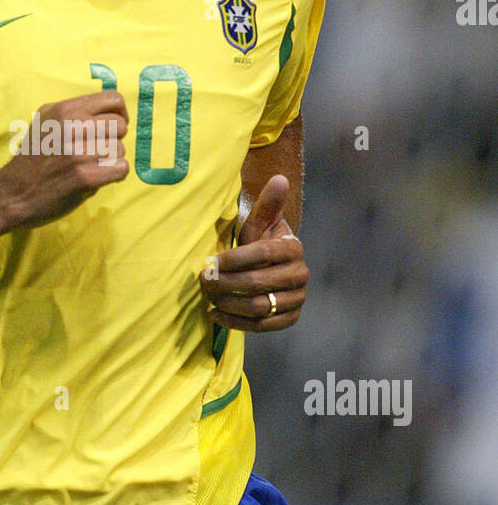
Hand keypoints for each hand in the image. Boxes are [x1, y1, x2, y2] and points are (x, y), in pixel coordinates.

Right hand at [0, 91, 128, 228]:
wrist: (13, 193)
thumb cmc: (33, 157)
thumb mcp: (45, 121)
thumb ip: (76, 112)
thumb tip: (112, 110)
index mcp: (64, 109)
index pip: (113, 100)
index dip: (119, 114)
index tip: (110, 128)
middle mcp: (70, 127)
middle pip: (120, 125)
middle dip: (114, 139)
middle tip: (98, 151)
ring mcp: (77, 153)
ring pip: (121, 149)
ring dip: (112, 160)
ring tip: (93, 166)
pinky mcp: (84, 177)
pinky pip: (121, 169)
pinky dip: (114, 175)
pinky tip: (98, 177)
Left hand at [198, 174, 308, 331]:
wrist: (272, 267)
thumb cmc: (260, 242)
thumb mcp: (261, 222)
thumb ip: (268, 204)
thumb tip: (280, 178)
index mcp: (293, 248)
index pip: (262, 254)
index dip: (234, 259)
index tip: (211, 262)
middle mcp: (301, 275)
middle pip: (258, 283)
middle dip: (225, 283)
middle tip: (203, 281)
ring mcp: (297, 299)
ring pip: (258, 307)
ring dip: (228, 303)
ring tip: (208, 296)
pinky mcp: (289, 318)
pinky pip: (261, 326)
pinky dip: (236, 322)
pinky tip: (215, 313)